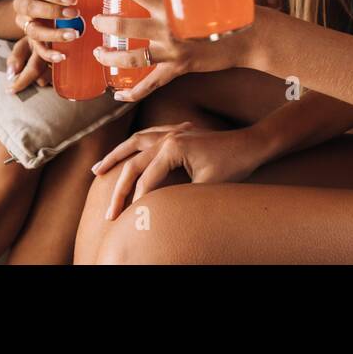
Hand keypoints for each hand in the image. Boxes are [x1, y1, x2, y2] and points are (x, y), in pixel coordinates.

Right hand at [8, 0, 81, 92]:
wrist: (40, 7)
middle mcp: (23, 6)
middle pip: (31, 8)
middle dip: (53, 12)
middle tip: (75, 14)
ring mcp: (25, 24)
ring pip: (33, 31)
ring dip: (54, 34)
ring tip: (73, 34)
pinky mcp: (31, 41)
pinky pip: (37, 49)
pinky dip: (49, 54)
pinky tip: (63, 55)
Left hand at [90, 0, 253, 101]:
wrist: (249, 37)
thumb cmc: (226, 11)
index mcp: (172, 5)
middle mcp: (169, 28)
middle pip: (125, 24)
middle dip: (104, 22)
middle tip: (97, 20)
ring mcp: (172, 51)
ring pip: (131, 56)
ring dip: (110, 55)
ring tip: (99, 51)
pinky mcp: (178, 69)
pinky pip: (150, 84)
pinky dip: (132, 92)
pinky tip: (118, 94)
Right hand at [90, 121, 268, 219]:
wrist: (253, 145)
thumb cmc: (233, 165)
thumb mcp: (206, 187)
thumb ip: (180, 199)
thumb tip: (160, 216)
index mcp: (173, 147)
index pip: (145, 179)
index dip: (136, 202)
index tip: (128, 222)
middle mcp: (169, 136)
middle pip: (134, 161)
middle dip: (118, 188)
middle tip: (108, 212)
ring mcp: (174, 131)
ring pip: (136, 142)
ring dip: (117, 155)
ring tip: (99, 169)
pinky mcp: (181, 132)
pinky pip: (150, 134)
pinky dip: (136, 143)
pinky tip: (130, 149)